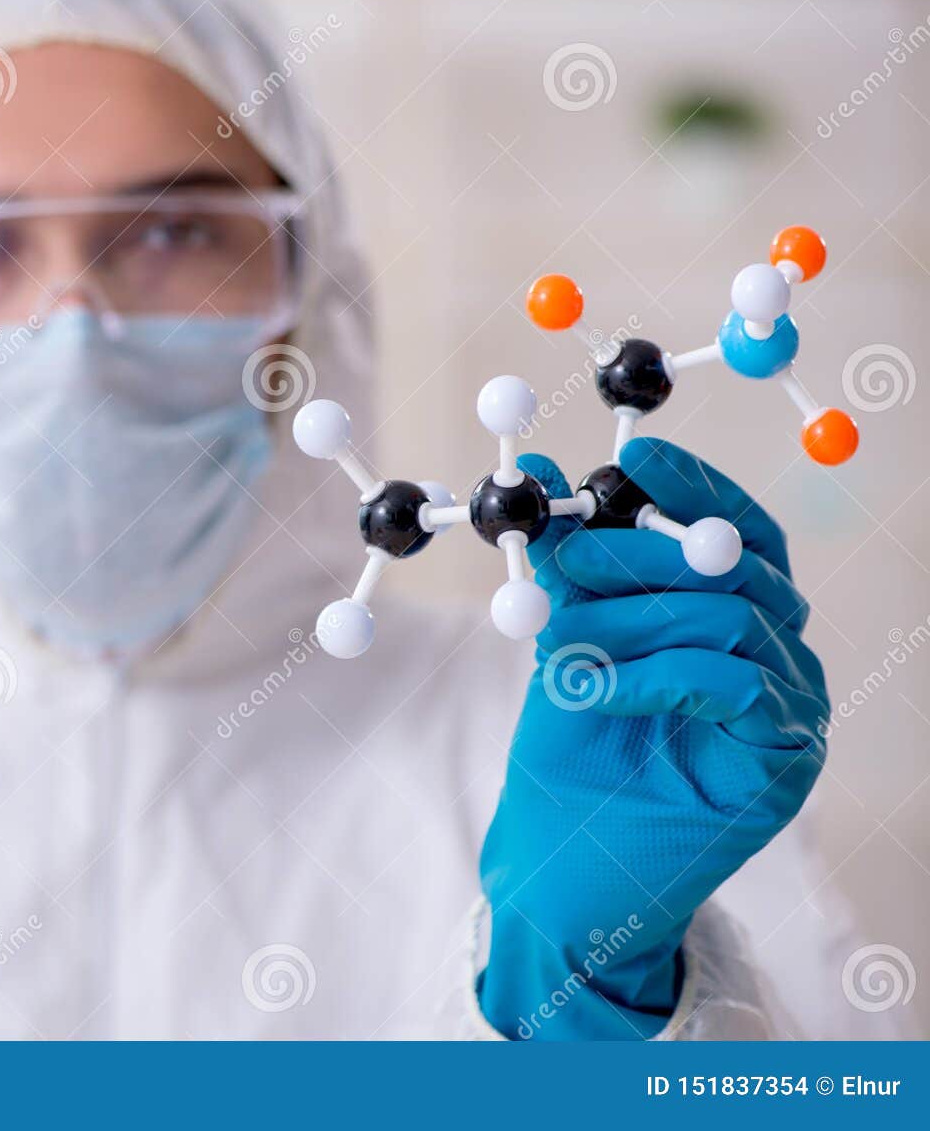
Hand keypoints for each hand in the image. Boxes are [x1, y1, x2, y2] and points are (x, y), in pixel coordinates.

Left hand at [477, 437, 827, 1038]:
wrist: (563, 869)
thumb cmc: (569, 757)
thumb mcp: (563, 640)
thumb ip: (567, 566)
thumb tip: (535, 472)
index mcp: (736, 620)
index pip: (740, 533)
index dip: (696, 490)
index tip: (637, 460)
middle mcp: (780, 657)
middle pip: (738, 566)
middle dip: (645, 553)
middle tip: (572, 561)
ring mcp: (793, 708)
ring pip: (732, 617)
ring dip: (635, 620)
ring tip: (566, 648)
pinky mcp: (784, 760)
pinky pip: (732, 682)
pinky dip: (654, 673)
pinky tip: (594, 689)